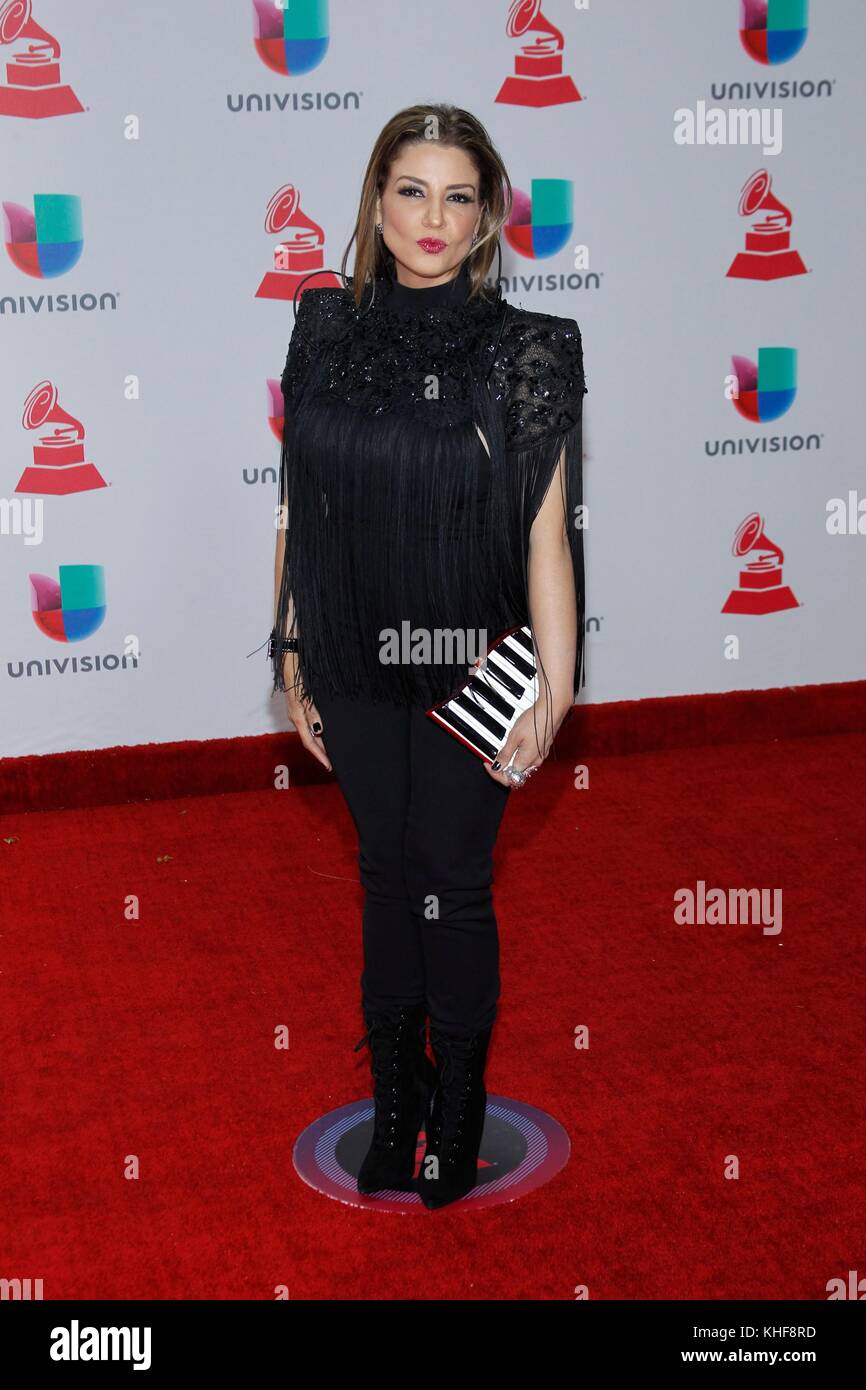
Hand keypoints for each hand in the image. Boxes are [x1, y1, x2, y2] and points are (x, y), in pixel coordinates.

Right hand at [282, 655, 331, 771]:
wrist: (290, 664)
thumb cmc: (298, 679)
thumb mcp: (307, 697)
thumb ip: (313, 714)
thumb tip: (319, 731)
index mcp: (297, 718)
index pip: (309, 743)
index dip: (319, 755)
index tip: (328, 765)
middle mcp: (296, 718)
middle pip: (309, 741)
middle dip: (320, 752)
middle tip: (332, 763)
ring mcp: (296, 714)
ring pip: (309, 734)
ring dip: (319, 744)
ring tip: (330, 753)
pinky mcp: (299, 708)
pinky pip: (308, 726)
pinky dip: (317, 734)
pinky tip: (323, 735)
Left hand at [483, 696, 570, 788]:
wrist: (552, 709)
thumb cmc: (535, 720)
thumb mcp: (514, 737)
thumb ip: (505, 754)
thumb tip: (497, 767)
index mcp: (526, 761)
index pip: (508, 779)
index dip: (495, 774)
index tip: (488, 764)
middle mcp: (535, 762)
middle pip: (516, 775)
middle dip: (502, 770)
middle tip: (493, 759)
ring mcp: (541, 755)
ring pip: (522, 767)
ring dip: (511, 763)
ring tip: (502, 751)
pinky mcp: (543, 749)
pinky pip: (529, 759)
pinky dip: (519, 757)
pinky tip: (514, 746)